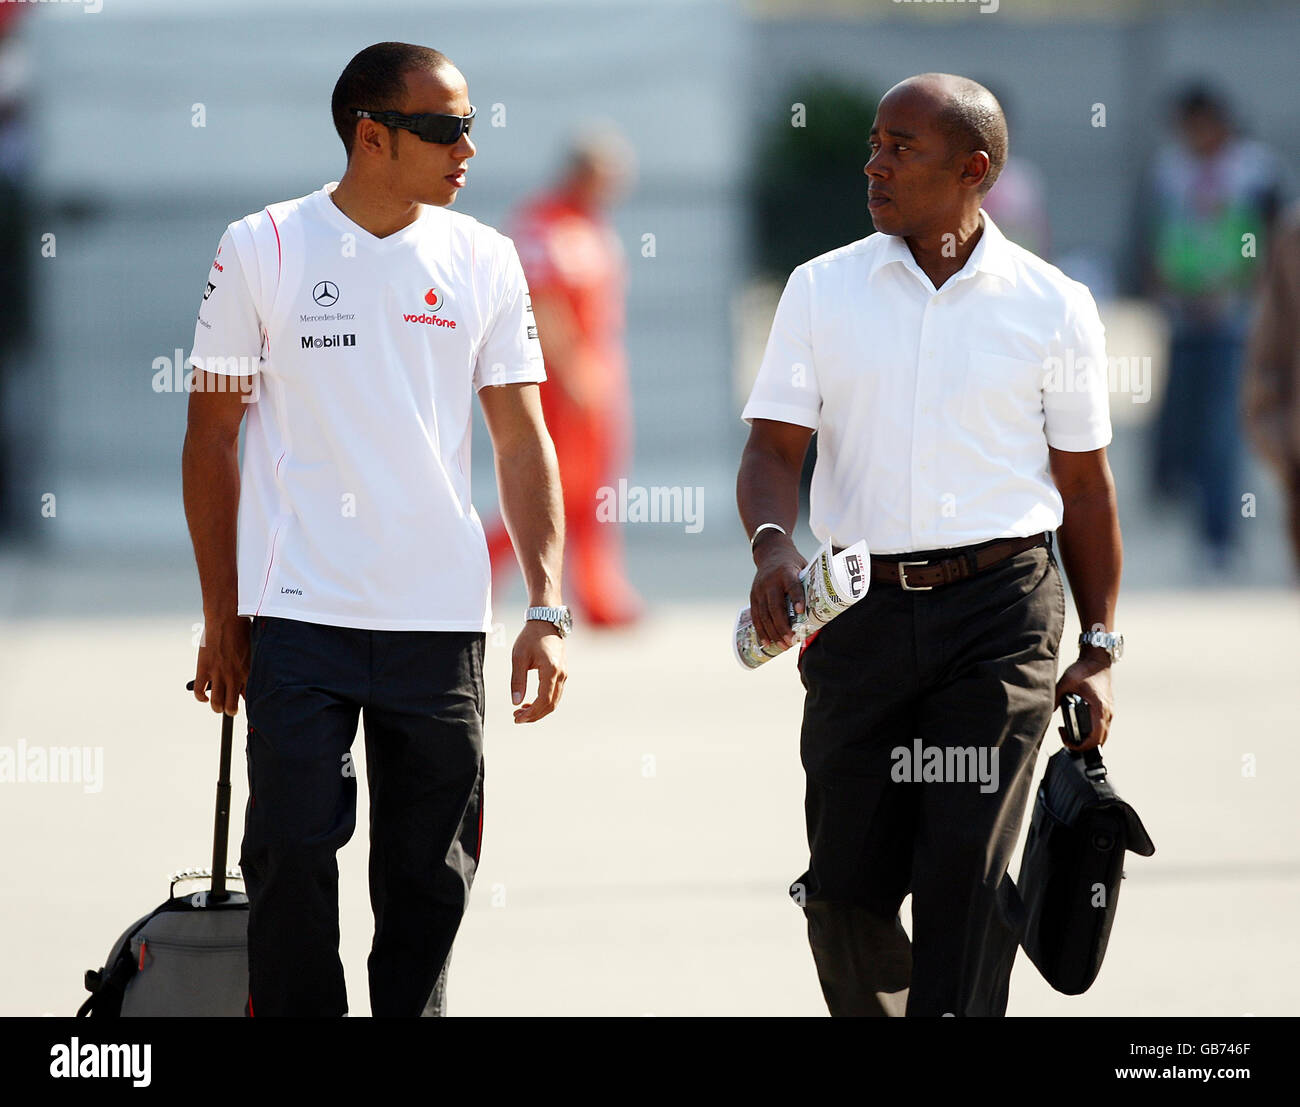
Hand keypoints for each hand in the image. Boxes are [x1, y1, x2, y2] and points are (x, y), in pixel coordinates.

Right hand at [193, 610, 250, 715]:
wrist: (227, 618)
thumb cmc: (242, 631)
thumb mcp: (254, 650)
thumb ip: (251, 665)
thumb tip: (251, 676)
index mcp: (249, 672)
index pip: (250, 698)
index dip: (248, 703)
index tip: (245, 702)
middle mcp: (234, 676)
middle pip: (232, 706)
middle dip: (231, 711)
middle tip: (231, 709)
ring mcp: (218, 674)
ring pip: (216, 704)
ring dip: (217, 707)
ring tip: (218, 706)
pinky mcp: (204, 669)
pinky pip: (199, 692)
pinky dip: (200, 697)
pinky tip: (203, 696)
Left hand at [510, 620, 566, 722]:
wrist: (546, 622)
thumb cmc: (530, 637)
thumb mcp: (519, 657)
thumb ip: (517, 680)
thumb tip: (516, 702)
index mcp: (551, 670)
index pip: (544, 700)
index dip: (531, 713)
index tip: (517, 718)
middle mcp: (561, 674)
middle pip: (551, 705)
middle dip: (534, 715)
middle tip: (516, 718)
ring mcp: (564, 674)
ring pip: (554, 701)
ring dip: (539, 710)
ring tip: (521, 711)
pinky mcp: (562, 674)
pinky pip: (555, 694)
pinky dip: (544, 702)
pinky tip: (530, 703)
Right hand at [749, 534, 805, 648]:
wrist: (771, 552)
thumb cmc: (793, 564)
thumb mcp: (804, 567)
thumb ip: (810, 585)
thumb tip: (825, 610)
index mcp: (786, 572)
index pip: (792, 585)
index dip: (796, 598)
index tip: (801, 611)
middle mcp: (770, 581)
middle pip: (775, 606)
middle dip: (782, 625)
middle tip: (791, 640)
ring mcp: (759, 589)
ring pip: (764, 614)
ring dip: (773, 632)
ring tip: (782, 645)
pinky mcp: (753, 596)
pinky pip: (756, 616)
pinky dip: (761, 630)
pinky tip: (767, 642)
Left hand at [1054, 655, 1113, 750]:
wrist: (1097, 659)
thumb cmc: (1084, 669)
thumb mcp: (1065, 682)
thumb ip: (1055, 697)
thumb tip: (1047, 710)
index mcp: (1099, 708)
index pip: (1095, 738)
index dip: (1082, 746)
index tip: (1068, 742)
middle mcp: (1108, 712)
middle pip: (1100, 740)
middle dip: (1084, 744)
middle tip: (1067, 737)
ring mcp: (1109, 711)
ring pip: (1103, 734)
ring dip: (1089, 738)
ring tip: (1071, 732)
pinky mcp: (1107, 708)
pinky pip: (1102, 726)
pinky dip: (1092, 731)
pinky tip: (1079, 726)